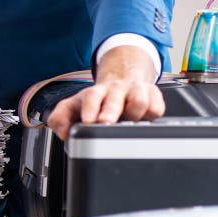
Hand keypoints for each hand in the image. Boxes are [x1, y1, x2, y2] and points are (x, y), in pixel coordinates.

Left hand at [46, 45, 164, 140]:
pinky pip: (156, 107)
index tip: (87, 121)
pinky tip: (146, 121)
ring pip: (139, 100)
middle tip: (105, 122)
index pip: (91, 98)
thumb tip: (63, 132)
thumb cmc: (97, 102)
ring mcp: (135, 91)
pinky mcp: (153, 95)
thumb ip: (60, 119)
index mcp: (95, 93)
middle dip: (110, 111)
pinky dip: (152, 115)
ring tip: (129, 125)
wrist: (121, 84)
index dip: (90, 109)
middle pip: (115, 98)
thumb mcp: (74, 108)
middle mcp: (115, 90)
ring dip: (134, 114)